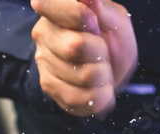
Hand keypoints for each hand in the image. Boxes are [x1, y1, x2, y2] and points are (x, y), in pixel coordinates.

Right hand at [31, 0, 136, 116]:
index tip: (93, 22)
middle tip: (103, 52)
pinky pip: (79, 97)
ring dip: (103, 76)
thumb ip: (101, 9)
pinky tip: (99, 88)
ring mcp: (43, 60)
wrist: (109, 71)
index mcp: (56, 7)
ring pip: (83, 76)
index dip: (78, 15)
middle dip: (101, 52)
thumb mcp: (115, 21)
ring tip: (102, 70)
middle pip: (75, 46)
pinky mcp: (48, 85)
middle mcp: (43, 31)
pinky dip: (99, 96)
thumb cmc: (111, 40)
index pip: (49, 3)